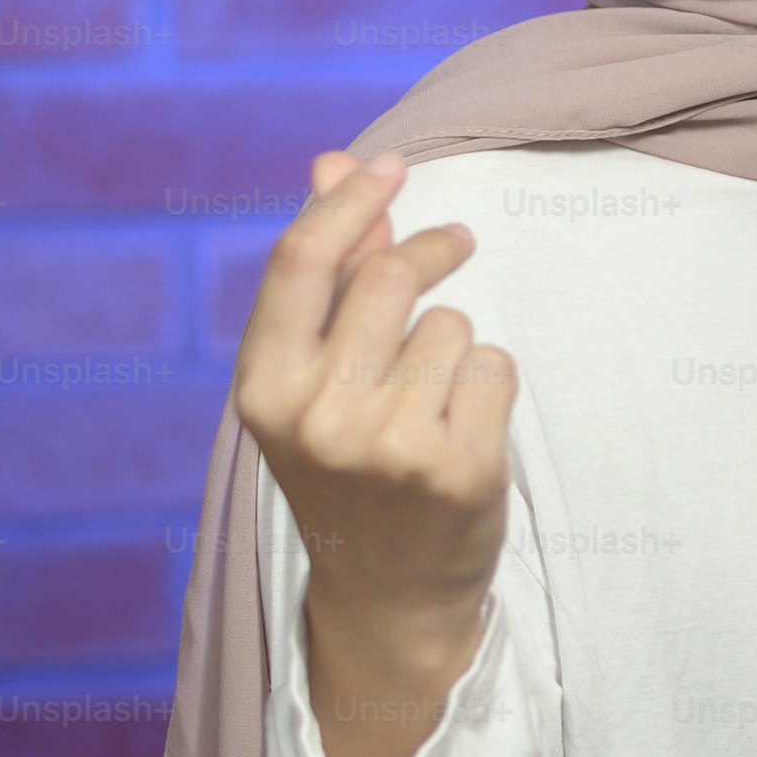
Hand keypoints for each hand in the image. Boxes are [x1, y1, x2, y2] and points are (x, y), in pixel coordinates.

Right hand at [234, 149, 517, 756]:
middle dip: (431, 250)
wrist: (387, 594)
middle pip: (388, 277)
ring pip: (451, 322)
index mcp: (262, 387)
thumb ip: (326, 270)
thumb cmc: (348, 466)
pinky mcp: (456, 468)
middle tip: (457, 243)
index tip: (393, 165)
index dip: (350, 202)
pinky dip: (490, 384)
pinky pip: (495, 366)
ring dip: (456, 342)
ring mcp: (386, 445)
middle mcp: (315, 415)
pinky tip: (464, 428)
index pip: (301, 262)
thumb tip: (334, 162)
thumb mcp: (312, 377)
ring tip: (433, 398)